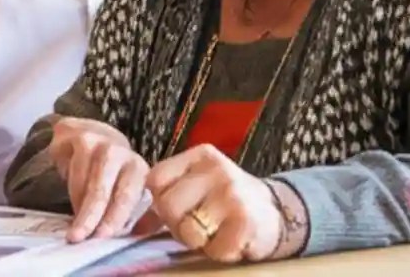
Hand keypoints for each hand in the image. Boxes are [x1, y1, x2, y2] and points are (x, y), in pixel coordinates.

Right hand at [47, 117, 150, 241]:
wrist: (93, 133)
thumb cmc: (114, 171)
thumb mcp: (130, 188)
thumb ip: (137, 211)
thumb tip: (140, 233)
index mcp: (137, 168)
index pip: (126, 196)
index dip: (114, 216)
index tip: (103, 235)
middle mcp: (118, 151)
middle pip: (100, 189)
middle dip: (89, 216)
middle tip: (77, 236)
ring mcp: (94, 141)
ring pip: (80, 181)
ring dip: (77, 204)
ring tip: (77, 221)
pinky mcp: (71, 134)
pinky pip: (66, 167)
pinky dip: (68, 185)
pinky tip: (72, 194)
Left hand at [146, 144, 281, 261]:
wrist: (276, 212)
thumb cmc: (225, 200)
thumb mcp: (197, 186)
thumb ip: (166, 196)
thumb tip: (133, 224)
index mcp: (200, 156)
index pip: (156, 179)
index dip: (159, 200)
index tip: (176, 208)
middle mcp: (216, 170)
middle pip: (168, 206)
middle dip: (176, 224)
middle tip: (195, 225)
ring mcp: (232, 194)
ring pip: (188, 230)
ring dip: (197, 241)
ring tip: (213, 231)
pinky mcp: (245, 221)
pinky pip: (213, 249)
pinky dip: (218, 252)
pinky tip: (230, 239)